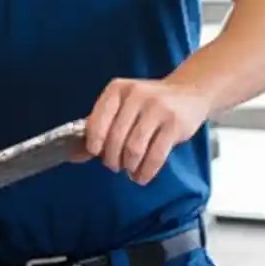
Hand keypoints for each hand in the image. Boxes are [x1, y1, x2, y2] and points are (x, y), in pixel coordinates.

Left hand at [84, 78, 211, 185]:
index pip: (98, 119)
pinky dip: (146, 171)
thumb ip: (99, 127)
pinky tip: (142, 176)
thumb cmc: (147, 104)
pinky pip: (156, 155)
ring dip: (129, 166)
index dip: (93, 141)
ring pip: (134, 148)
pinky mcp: (174, 123)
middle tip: (115, 166)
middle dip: (112, 159)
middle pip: (115, 137)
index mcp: (117, 89)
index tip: (95, 153)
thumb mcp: (121, 106)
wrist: (189, 92)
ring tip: (130, 171)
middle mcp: (136, 95)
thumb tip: (75, 155)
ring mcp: (157, 108)